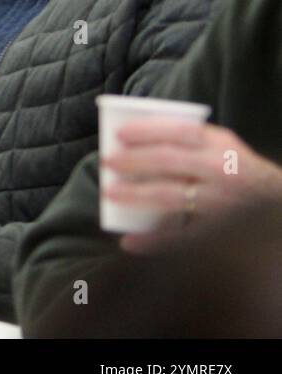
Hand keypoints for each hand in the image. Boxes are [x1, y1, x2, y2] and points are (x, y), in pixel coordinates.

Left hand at [103, 119, 281, 254]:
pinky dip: (153, 241)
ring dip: (135, 194)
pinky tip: (130, 242)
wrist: (275, 203)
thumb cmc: (236, 168)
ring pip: (170, 196)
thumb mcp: (221, 145)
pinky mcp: (218, 231)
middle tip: (107, 162)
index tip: (120, 135)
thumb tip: (135, 137)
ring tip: (110, 192)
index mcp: (220, 145)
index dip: (147, 131)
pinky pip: (180, 237)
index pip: (179, 131)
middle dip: (133, 161)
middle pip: (168, 161)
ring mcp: (220, 203)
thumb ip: (188, 138)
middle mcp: (221, 171)